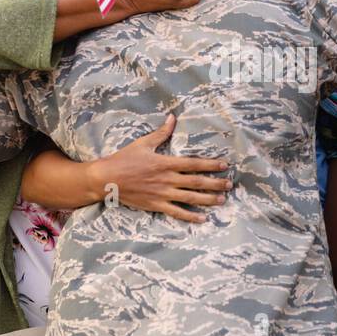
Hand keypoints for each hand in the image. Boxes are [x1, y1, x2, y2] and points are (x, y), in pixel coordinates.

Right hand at [90, 114, 230, 222]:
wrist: (107, 179)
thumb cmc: (124, 159)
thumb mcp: (143, 143)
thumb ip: (161, 133)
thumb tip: (173, 117)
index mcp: (166, 163)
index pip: (194, 163)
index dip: (211, 164)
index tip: (225, 166)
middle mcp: (167, 179)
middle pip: (197, 181)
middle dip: (215, 183)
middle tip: (229, 185)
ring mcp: (163, 194)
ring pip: (190, 197)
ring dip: (208, 199)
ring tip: (221, 200)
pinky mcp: (156, 205)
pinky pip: (177, 212)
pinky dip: (190, 216)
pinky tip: (202, 218)